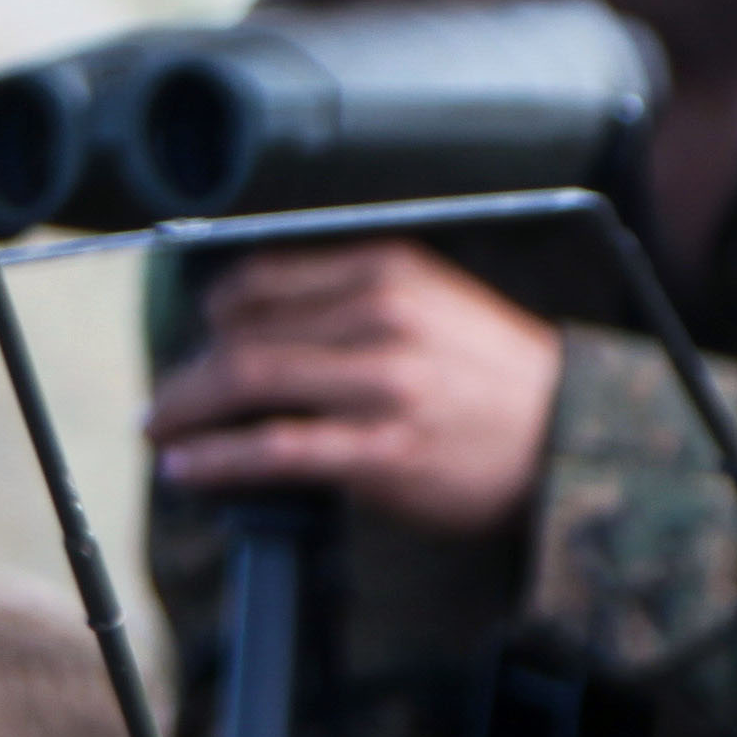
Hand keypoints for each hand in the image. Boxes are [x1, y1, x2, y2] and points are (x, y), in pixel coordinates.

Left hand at [147, 238, 564, 531]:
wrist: (574, 437)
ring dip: (187, 412)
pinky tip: (188, 467)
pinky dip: (218, 458)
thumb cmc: (498, 378)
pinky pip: (277, 449)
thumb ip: (359, 297)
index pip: (261, 277)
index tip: (197, 340)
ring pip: (250, 383)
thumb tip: (262, 321)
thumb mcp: (435, 302)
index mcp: (387, 269)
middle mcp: (380, 316)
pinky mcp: (385, 449)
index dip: (210, 313)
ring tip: (163, 433)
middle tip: (164, 403)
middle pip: (244, 333)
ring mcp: (382, 384)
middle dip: (188, 373)